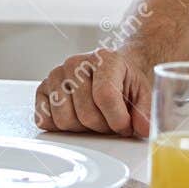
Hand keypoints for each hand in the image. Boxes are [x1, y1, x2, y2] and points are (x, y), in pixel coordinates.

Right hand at [34, 47, 151, 137]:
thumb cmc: (126, 83)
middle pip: (86, 114)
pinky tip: (76, 116)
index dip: (118, 120)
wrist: (112, 71)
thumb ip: (146, 112)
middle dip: (102, 127)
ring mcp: (56, 75)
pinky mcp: (42, 89)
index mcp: (104, 59)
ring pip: (64, 120)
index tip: (126, 127)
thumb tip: (144, 128)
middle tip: (111, 121)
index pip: (105, 96)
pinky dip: (61, 127)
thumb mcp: (144, 94)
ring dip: (82, 128)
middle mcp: (76, 63)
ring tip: (94, 117)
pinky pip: (45, 119)